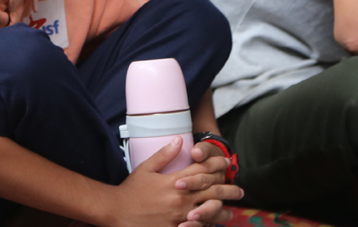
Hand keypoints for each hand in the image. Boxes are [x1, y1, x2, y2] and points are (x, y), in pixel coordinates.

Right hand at [106, 138, 242, 226]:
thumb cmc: (131, 190)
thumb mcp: (146, 169)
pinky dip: (206, 225)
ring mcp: (180, 217)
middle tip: (240, 190)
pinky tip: (212, 224)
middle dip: (228, 190)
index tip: (226, 163)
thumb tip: (179, 140)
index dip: (217, 165)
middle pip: (212, 192)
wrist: (117, 212)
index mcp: (175, 181)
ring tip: (232, 211)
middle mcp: (181, 199)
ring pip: (209, 213)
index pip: (202, 170)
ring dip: (222, 211)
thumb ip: (164, 155)